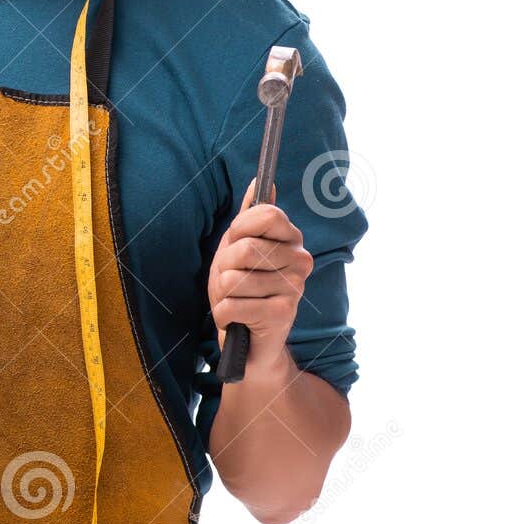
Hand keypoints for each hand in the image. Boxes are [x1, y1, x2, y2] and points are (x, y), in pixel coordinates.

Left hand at [208, 176, 311, 378]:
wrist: (249, 342)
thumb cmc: (243, 290)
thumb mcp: (239, 248)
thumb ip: (249, 216)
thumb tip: (260, 181)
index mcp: (292, 239)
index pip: (266, 214)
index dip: (239, 229)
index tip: (236, 244)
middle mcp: (301, 261)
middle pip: (245, 248)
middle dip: (224, 266)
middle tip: (231, 281)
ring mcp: (295, 288)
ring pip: (233, 278)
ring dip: (222, 293)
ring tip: (236, 300)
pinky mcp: (282, 315)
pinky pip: (231, 305)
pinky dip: (223, 314)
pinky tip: (236, 319)